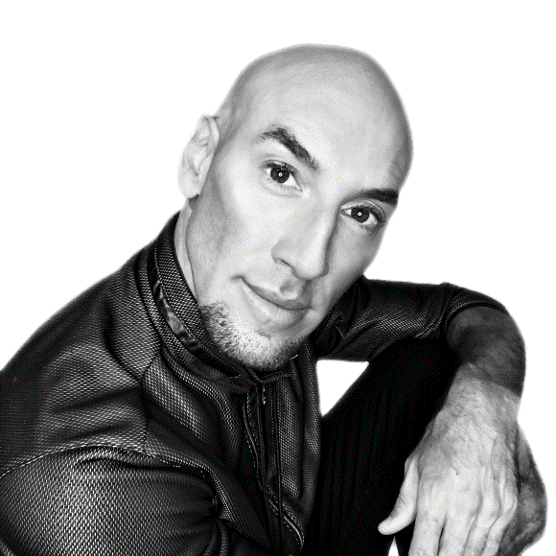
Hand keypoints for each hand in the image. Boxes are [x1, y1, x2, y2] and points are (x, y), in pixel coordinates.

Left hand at [378, 381, 518, 555]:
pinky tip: (469, 551)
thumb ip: (402, 502)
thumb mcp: (414, 465)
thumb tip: (387, 527)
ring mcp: (489, 510)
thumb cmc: (446, 436)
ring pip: (474, 555)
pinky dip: (482, 552)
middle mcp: (463, 508)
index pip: (423, 549)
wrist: (481, 417)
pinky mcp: (507, 509)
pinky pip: (495, 544)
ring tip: (446, 552)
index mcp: (434, 498)